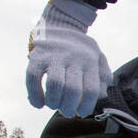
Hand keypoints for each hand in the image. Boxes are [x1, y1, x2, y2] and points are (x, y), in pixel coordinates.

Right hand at [26, 1, 113, 116]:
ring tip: (53, 105)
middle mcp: (73, 58)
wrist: (61, 25)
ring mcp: (54, 56)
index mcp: (90, 61)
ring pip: (54, 85)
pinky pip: (33, 78)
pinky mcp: (37, 56)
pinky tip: (38, 103)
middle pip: (72, 90)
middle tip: (66, 111)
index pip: (92, 90)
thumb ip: (103, 76)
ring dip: (53, 102)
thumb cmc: (81, 50)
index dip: (86, 106)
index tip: (81, 112)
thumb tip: (102, 95)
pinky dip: (34, 94)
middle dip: (69, 108)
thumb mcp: (98, 58)